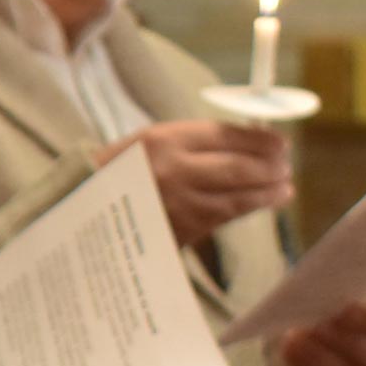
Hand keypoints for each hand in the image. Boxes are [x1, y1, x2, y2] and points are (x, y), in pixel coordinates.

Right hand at [101, 122, 291, 246]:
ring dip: (268, 191)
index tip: (280, 142)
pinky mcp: (181, 230)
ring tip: (284, 187)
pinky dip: (250, 208)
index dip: (261, 139)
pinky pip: (225, 218)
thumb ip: (193, 142)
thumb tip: (248, 143)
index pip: (227, 135)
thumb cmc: (119, 173)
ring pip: (239, 196)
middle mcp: (174, 170)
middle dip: (270, 167)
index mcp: (164, 139)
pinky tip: (265, 203)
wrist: (80, 212)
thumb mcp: (150, 144)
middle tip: (285, 166)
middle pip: (240, 167)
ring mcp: (178, 203)